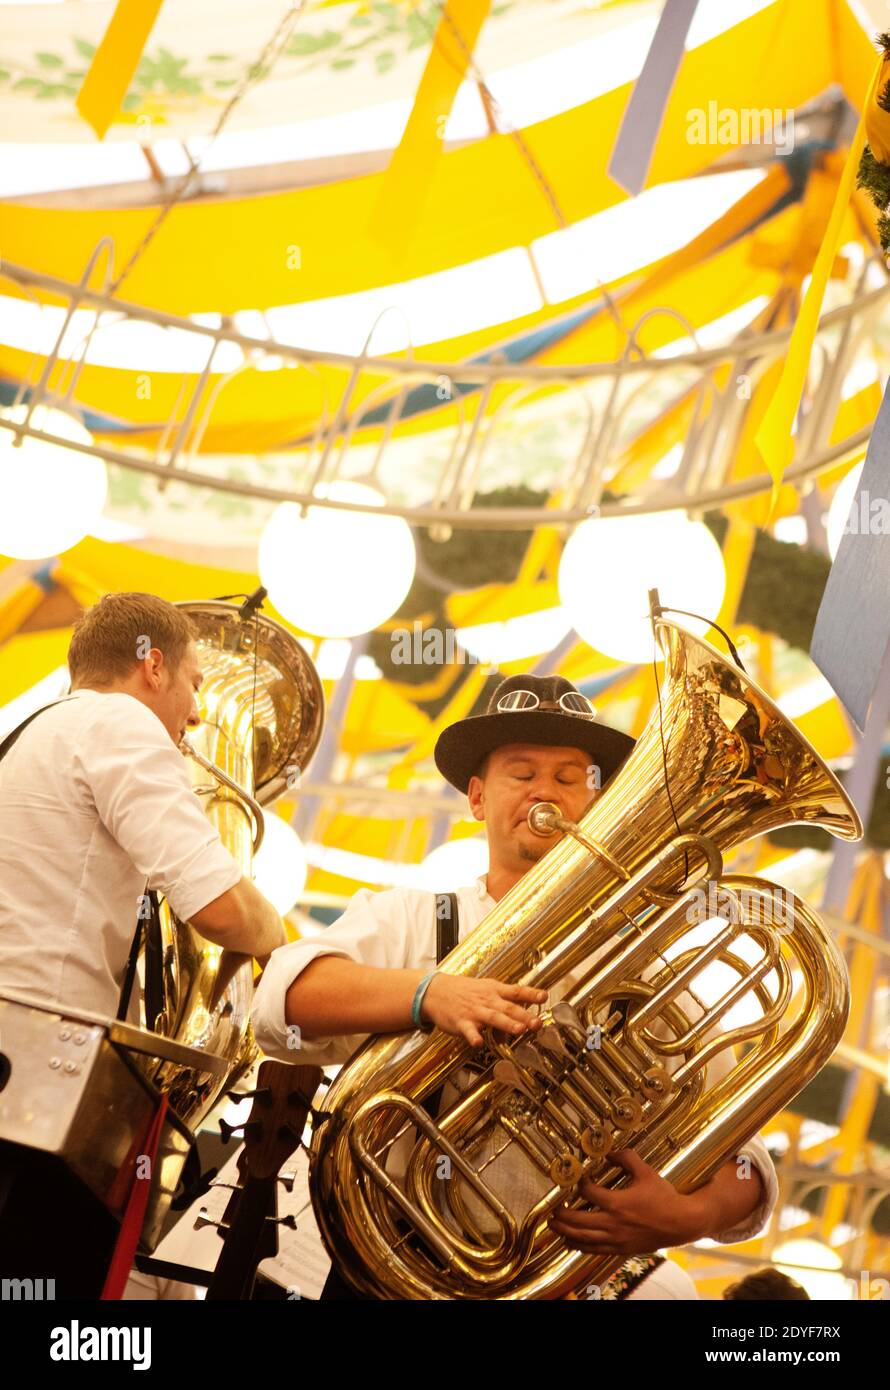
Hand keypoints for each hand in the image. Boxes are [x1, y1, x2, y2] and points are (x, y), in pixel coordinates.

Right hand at [421, 974, 547, 1046]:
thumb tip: (520, 1021)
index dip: (531, 994)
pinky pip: (468, 1031)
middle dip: (524, 1015)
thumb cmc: (465, 991)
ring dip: (507, 1024)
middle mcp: (487, 1000)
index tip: (545, 996)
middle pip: (508, 1007)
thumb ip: (504, 1006)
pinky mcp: (461, 1022)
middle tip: (537, 1023)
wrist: (435, 991)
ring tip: (519, 1030)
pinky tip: (478, 1043)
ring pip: (493, 1018)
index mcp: (494, 991)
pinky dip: (473, 1037)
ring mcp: (474, 1011)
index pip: (516, 991)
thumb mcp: (486, 991)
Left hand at [547, 1149, 703, 1256]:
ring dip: (566, 1233)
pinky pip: (596, 1250)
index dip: (579, 1185)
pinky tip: (572, 1243)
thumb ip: (626, 1158)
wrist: (682, 1222)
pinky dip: (581, 1247)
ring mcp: (617, 1239)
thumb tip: (610, 1150)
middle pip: (579, 1221)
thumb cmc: (664, 1197)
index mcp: (617, 1203)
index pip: (589, 1193)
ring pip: (584, 1239)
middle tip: (551, 1211)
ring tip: (554, 1227)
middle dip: (562, 1216)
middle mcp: (614, 1223)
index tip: (577, 1180)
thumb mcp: (646, 1172)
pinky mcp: (622, 1249)